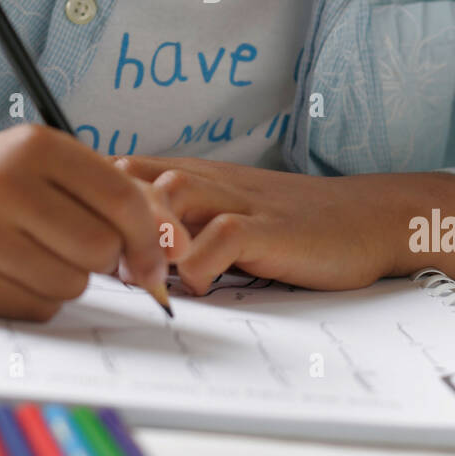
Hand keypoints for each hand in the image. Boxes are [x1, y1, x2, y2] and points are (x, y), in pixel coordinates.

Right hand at [0, 125, 188, 319]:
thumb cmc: (2, 180)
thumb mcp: (57, 166)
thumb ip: (123, 196)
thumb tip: (178, 246)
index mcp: (35, 147)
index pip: (120, 198)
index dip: (151, 237)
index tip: (158, 259)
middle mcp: (1, 184)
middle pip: (99, 248)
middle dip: (107, 259)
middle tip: (85, 250)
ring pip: (71, 284)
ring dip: (71, 279)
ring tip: (41, 254)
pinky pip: (36, 308)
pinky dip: (40, 298)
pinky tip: (15, 272)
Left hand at [112, 154, 393, 293]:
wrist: (368, 217)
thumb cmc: (292, 225)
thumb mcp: (228, 214)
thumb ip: (183, 226)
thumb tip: (121, 258)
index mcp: (197, 177)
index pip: (124, 169)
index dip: (94, 202)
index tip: (86, 241)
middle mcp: (211, 181)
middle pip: (133, 177)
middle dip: (110, 222)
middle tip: (109, 269)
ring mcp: (242, 202)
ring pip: (171, 196)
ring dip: (149, 241)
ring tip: (149, 280)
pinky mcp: (272, 230)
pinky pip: (222, 237)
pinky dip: (200, 266)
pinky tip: (199, 286)